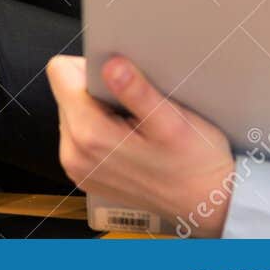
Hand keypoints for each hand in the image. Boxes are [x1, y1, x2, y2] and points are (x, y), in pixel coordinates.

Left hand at [47, 55, 235, 237]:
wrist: (208, 205)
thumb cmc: (196, 165)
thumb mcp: (174, 123)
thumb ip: (138, 92)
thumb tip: (111, 65)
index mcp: (89, 136)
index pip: (61, 72)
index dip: (90, 65)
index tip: (120, 75)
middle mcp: (73, 153)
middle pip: (66, 91)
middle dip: (97, 89)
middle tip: (135, 104)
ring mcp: (77, 166)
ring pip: (72, 110)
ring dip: (100, 108)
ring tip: (136, 123)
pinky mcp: (85, 172)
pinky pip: (80, 133)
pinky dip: (102, 127)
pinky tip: (132, 138)